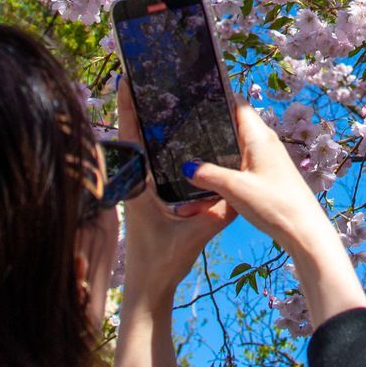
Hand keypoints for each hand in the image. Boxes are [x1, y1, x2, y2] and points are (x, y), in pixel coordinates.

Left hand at [115, 78, 234, 304]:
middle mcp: (134, 183)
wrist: (149, 289)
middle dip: (141, 106)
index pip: (129, 138)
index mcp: (136, 186)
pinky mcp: (147, 199)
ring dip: (149, 124)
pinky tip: (175, 138)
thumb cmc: (162, 263)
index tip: (126, 79)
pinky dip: (159, 146)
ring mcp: (139, 190)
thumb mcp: (193, 236)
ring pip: (142, 149)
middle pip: (134, 135)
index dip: (127, 107)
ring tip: (164, 98)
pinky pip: (151, 164)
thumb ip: (215, 214)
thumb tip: (239, 191)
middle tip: (152, 77)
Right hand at [182, 98, 365, 326]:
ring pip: (241, 141)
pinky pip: (245, 158)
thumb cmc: (273, 205)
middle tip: (188, 121)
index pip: (238, 104)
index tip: (197, 93)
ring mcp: (270, 158)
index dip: (219, 96)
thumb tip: (187, 167)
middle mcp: (266, 142)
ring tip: (195, 144)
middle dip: (216, 120)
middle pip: (238, 121)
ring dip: (223, 142)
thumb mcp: (234, 189)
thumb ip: (208, 175)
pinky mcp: (270, 174)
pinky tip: (216, 169)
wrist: (304, 230)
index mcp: (259, 137)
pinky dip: (230, 158)